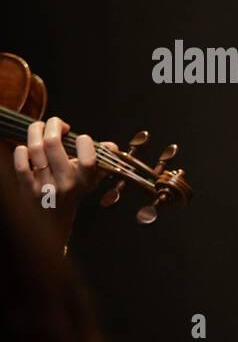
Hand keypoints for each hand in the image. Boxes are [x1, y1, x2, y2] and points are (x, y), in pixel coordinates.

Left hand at [13, 117, 116, 244]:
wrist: (53, 218)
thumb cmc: (73, 192)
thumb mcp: (92, 178)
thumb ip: (103, 160)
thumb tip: (111, 146)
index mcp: (86, 180)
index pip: (88, 159)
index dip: (84, 141)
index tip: (81, 138)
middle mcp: (66, 183)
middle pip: (53, 143)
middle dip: (53, 124)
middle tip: (55, 123)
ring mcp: (45, 186)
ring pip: (35, 148)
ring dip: (35, 131)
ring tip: (40, 128)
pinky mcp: (27, 188)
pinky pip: (21, 163)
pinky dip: (21, 150)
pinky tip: (26, 148)